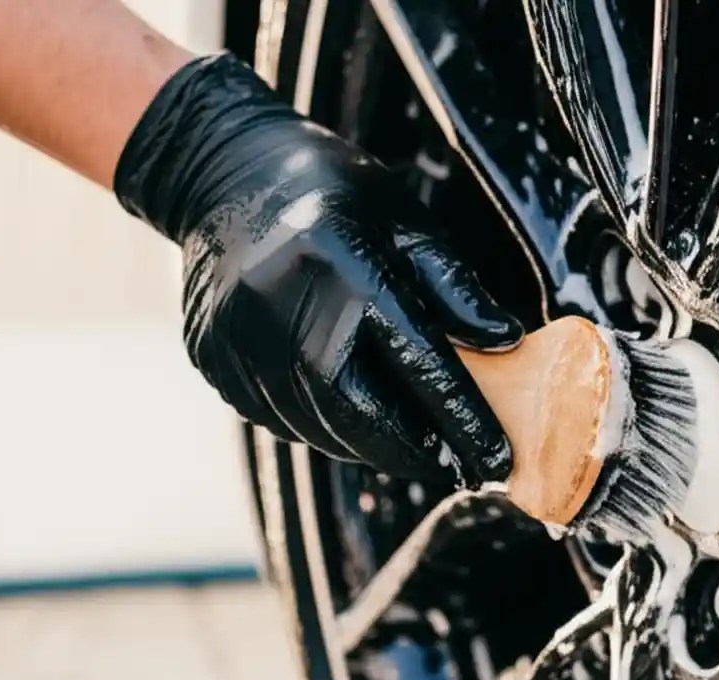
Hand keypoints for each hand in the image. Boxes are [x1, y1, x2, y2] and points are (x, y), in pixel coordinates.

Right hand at [114, 53, 522, 483]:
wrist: (223, 172)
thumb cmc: (332, 192)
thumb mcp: (407, 223)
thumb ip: (455, 289)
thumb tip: (506, 344)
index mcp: (341, 263)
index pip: (415, 360)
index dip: (460, 416)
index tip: (497, 456)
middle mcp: (281, 307)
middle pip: (359, 411)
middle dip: (417, 451)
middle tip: (460, 469)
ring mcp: (236, 338)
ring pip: (318, 427)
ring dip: (374, 449)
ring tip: (418, 453)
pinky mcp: (212, 359)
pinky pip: (279, 418)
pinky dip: (327, 431)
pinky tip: (358, 425)